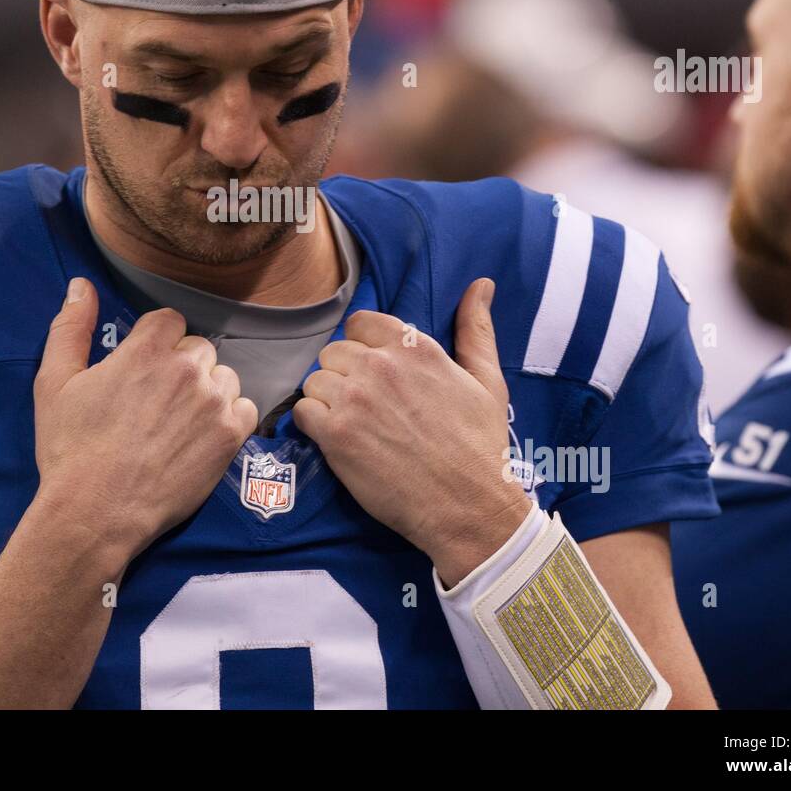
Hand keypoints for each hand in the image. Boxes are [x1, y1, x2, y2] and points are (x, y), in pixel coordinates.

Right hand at [32, 278, 257, 560]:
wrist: (95, 512)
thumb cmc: (70, 448)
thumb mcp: (54, 383)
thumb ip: (71, 327)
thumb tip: (82, 285)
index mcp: (146, 349)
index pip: (170, 320)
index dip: (156, 343)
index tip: (142, 370)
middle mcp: (187, 368)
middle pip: (198, 349)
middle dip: (181, 367)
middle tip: (155, 403)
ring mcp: (213, 402)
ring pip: (224, 378)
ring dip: (208, 392)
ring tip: (179, 423)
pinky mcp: (230, 436)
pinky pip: (245, 409)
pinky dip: (229, 419)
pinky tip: (201, 438)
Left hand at [294, 278, 528, 585]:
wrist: (468, 506)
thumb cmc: (481, 446)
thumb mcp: (487, 380)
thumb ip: (475, 328)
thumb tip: (481, 284)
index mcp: (413, 346)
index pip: (359, 323)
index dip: (362, 347)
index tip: (374, 373)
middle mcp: (380, 365)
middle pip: (333, 352)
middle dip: (344, 376)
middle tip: (366, 407)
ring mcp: (354, 399)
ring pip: (314, 381)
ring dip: (327, 401)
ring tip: (354, 426)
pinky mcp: (335, 435)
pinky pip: (302, 412)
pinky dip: (314, 425)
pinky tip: (338, 440)